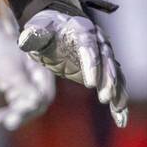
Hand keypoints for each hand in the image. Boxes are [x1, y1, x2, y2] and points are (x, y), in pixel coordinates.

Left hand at [0, 15, 54, 130]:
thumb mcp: (9, 68)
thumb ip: (23, 85)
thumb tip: (36, 103)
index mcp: (41, 71)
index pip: (44, 94)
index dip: (35, 105)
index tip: (22, 111)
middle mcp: (36, 80)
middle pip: (36, 103)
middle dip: (23, 114)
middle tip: (10, 122)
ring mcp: (26, 85)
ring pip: (24, 107)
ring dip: (14, 115)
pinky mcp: (15, 89)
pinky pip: (14, 105)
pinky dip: (6, 112)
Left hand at [17, 9, 127, 127]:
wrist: (55, 28)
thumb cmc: (44, 29)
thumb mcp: (36, 29)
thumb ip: (33, 35)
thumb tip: (26, 39)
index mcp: (81, 29)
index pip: (89, 46)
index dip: (92, 65)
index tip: (91, 84)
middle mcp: (98, 40)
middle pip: (107, 60)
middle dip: (108, 80)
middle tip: (105, 98)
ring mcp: (103, 55)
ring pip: (115, 73)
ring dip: (117, 91)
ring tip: (118, 109)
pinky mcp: (104, 70)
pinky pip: (116, 85)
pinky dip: (119, 101)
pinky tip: (121, 119)